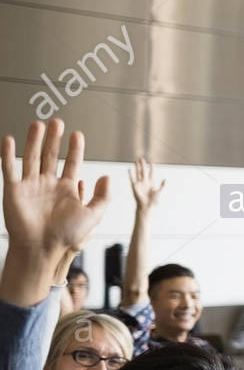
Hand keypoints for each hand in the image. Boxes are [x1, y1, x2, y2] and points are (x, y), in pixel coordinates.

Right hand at [2, 121, 109, 260]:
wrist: (42, 248)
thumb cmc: (67, 236)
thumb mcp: (92, 215)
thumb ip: (102, 196)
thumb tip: (107, 175)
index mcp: (67, 189)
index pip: (72, 162)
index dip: (75, 148)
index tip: (78, 134)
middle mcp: (48, 184)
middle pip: (52, 156)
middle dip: (54, 139)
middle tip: (58, 121)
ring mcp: (30, 186)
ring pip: (32, 157)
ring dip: (34, 141)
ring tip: (39, 124)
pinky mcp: (13, 190)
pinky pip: (9, 168)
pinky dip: (8, 154)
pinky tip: (9, 139)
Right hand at [128, 156, 165, 211]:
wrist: (147, 205)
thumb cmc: (154, 200)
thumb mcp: (159, 191)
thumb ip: (162, 186)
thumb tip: (166, 180)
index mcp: (151, 182)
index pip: (151, 173)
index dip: (151, 168)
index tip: (152, 162)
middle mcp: (145, 181)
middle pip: (143, 171)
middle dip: (143, 164)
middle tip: (141, 158)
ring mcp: (139, 183)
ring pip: (138, 173)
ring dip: (137, 167)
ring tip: (136, 161)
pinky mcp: (134, 186)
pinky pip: (132, 178)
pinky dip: (131, 174)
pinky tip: (129, 168)